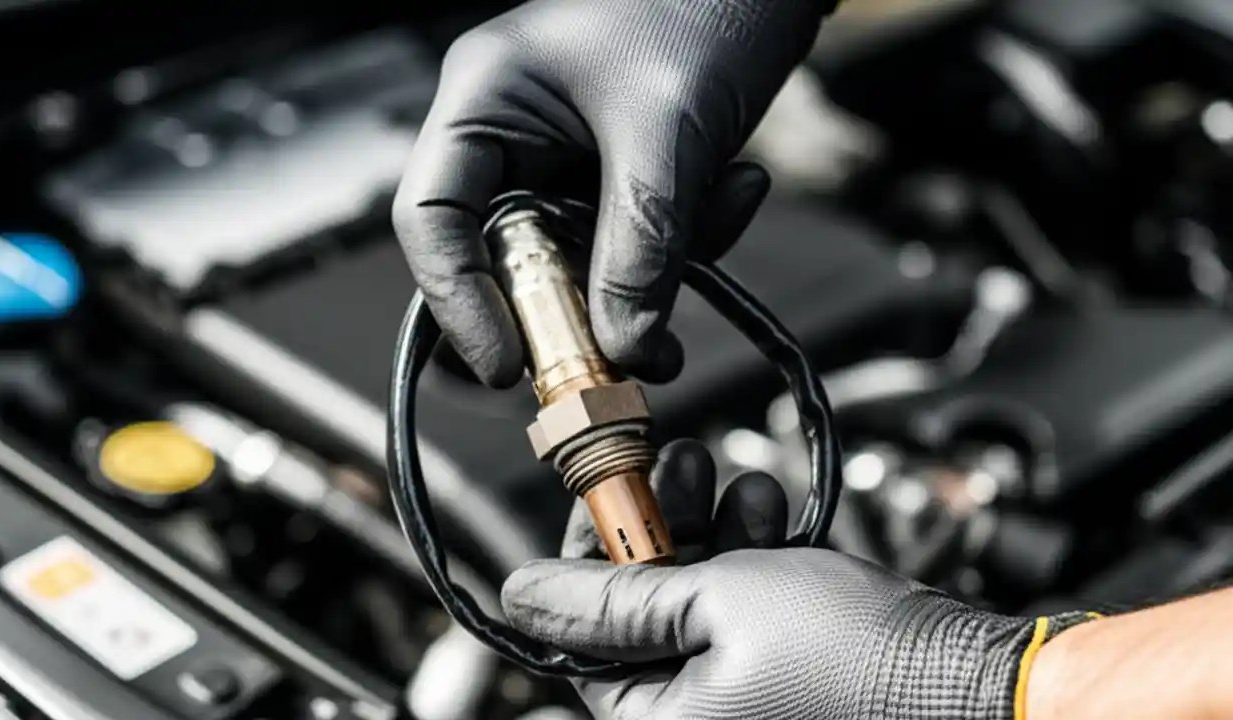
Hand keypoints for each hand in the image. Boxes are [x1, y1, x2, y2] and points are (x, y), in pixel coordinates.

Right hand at [393, 0, 836, 386]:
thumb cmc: (706, 1)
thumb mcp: (666, 130)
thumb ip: (641, 246)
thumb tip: (625, 346)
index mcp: (485, 98)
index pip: (432, 219)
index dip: (458, 300)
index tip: (508, 365)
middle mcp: (514, 132)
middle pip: (511, 257)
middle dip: (582, 303)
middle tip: (635, 348)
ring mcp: (569, 157)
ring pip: (586, 262)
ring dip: (659, 267)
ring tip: (723, 205)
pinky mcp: (621, 174)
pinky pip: (638, 244)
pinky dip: (691, 238)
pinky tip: (737, 186)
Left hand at [503, 442, 1088, 719]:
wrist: (973, 677)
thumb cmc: (853, 656)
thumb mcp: (710, 604)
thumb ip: (608, 598)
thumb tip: (519, 593)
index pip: (583, 642)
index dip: (592, 557)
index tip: (607, 499)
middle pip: (643, 615)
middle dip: (660, 530)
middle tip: (672, 473)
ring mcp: (746, 702)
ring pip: (698, 601)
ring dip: (712, 530)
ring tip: (732, 482)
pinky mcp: (789, 677)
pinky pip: (747, 611)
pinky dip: (754, 557)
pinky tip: (771, 511)